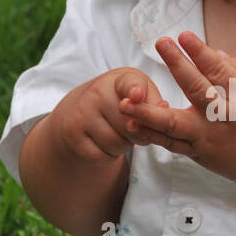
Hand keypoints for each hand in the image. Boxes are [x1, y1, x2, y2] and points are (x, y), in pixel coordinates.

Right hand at [49, 68, 170, 165]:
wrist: (82, 110)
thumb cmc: (120, 100)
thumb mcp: (140, 93)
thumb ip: (153, 101)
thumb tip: (163, 108)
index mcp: (119, 79)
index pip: (128, 84)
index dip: (135, 90)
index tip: (138, 95)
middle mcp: (97, 92)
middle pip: (129, 125)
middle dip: (139, 134)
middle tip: (135, 130)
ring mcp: (81, 112)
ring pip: (115, 143)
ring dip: (125, 146)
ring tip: (121, 135)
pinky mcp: (71, 133)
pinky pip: (100, 156)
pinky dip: (109, 156)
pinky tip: (106, 143)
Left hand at [118, 31, 235, 185]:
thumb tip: (215, 52)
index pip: (220, 72)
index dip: (202, 52)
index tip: (185, 35)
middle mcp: (224, 119)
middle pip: (196, 90)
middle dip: (177, 65)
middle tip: (161, 42)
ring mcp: (207, 138)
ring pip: (174, 125)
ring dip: (148, 111)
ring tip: (127, 100)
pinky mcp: (197, 153)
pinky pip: (170, 144)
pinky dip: (150, 133)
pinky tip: (131, 121)